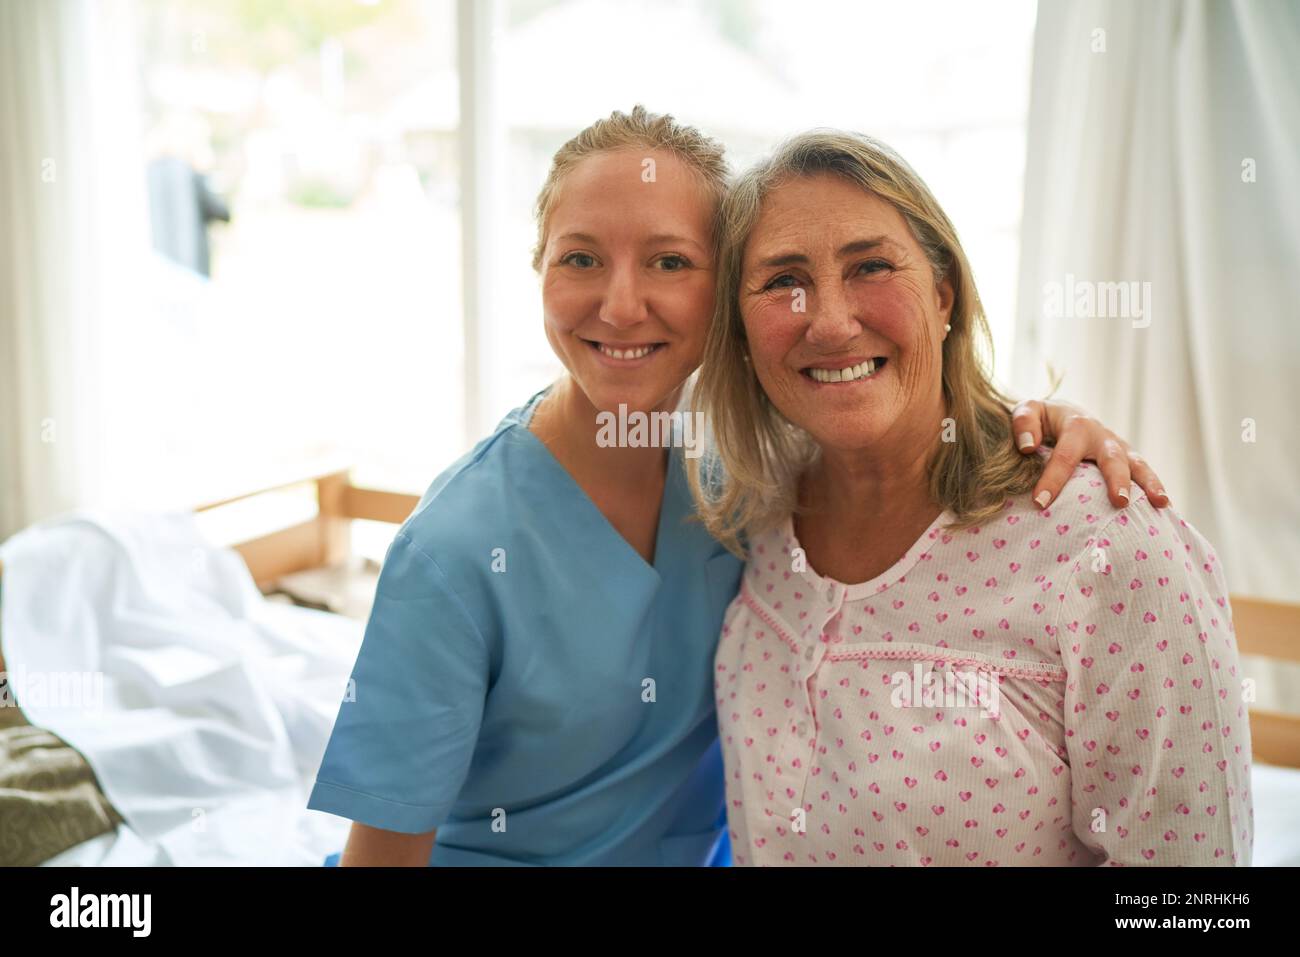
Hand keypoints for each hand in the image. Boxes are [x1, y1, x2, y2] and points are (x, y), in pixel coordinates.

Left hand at [1011, 399, 1169, 509]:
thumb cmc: (1044, 418)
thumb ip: (1024, 422)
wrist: (1066, 413)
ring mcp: (1119, 448)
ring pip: (1137, 464)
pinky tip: (1165, 508)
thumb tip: (1027, 446)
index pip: (1065, 455)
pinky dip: (1156, 487)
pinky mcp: (1128, 459)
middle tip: (1119, 501)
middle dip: (1117, 479)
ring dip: (1149, 483)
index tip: (1040, 503)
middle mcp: (1102, 437)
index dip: (1053, 479)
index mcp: (1076, 426)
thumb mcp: (1029, 411)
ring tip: (1160, 503)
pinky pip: (1145, 474)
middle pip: (1112, 458)